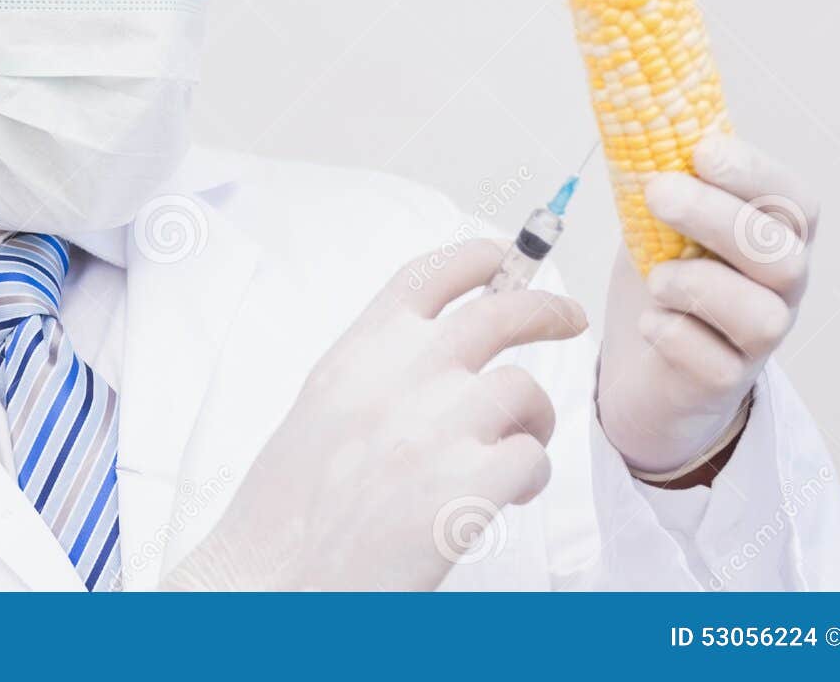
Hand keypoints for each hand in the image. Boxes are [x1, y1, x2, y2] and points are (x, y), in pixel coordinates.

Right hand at [163, 239, 587, 589]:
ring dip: (534, 418)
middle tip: (569, 318)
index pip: (428, 276)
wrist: (270, 582)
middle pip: (500, 313)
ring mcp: (437, 429)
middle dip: (546, 309)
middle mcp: (401, 378)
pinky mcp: (468, 487)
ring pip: (524, 390)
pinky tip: (507, 496)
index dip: (477, 258)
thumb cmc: (286, 513)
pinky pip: (533, 458)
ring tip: (517, 448)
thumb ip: (376, 373)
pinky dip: (529, 477)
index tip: (505, 257)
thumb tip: (435, 354)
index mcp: (358, 355)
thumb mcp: (320, 411)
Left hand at [596, 134, 816, 477]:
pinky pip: (716, 364)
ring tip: (657, 277)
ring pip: (763, 316)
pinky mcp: (725, 384)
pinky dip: (675, 335)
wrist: (643, 367)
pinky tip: (651, 323)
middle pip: (783, 255)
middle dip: (719, 218)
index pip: (795, 201)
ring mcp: (758, 342)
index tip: (701, 150)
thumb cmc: (663, 277)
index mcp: (774, 237)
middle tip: (658, 193)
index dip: (756, 173)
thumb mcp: (661, 219)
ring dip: (701, 285)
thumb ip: (666, 176)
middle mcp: (781, 290)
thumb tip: (639, 111)